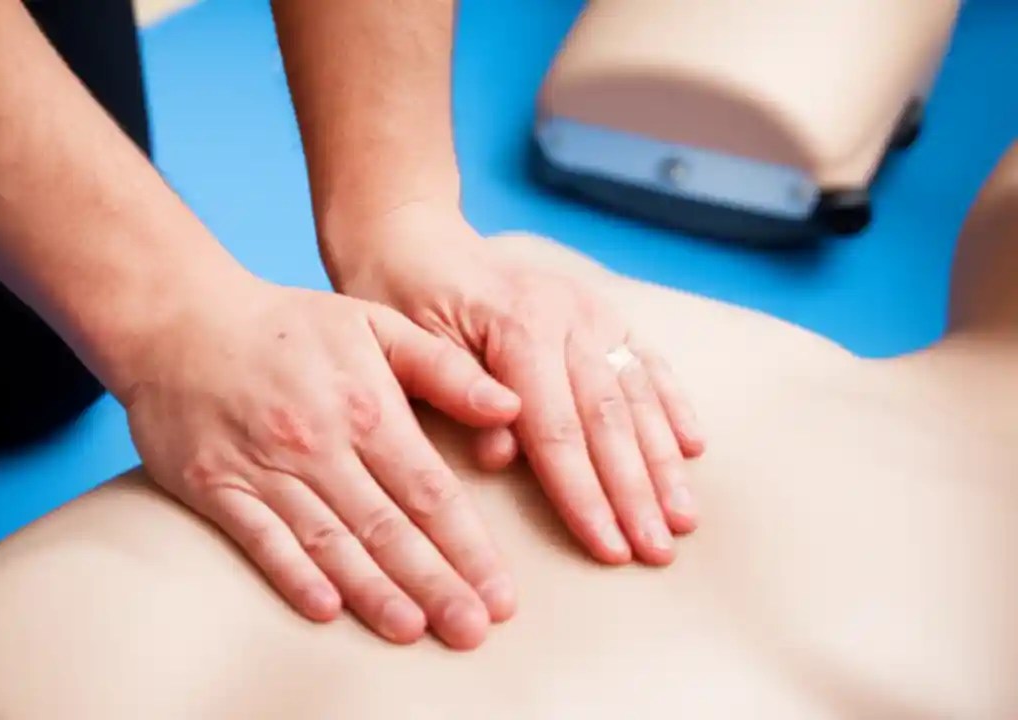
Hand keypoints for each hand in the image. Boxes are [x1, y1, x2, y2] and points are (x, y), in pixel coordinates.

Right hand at [121, 276, 521, 648]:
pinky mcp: (218, 487)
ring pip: (330, 542)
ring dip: (374, 591)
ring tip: (413, 630)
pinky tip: (326, 609)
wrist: (179, 319)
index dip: (469, 546)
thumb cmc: (289, 325)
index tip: (500, 594)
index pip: (430, 491)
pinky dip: (292, 575)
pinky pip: (261, 539)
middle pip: (387, 527)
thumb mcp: (375, 324)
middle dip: (435, 584)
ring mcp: (265, 468)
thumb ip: (444, 369)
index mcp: (366, 407)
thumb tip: (511, 405)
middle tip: (472, 631)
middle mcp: (320, 444)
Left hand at [330, 207, 705, 565]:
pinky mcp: (605, 313)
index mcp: (519, 327)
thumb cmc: (405, 301)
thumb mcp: (411, 347)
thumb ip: (459, 397)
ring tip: (683, 520)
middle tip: (658, 552)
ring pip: (637, 396)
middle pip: (608, 421)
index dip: (585, 495)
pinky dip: (672, 404)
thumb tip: (504, 457)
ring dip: (663, 462)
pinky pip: (648, 362)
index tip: (609, 548)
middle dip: (636, 493)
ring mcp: (593, 312)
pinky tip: (694, 446)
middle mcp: (569, 317)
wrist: (416, 243)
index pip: (557, 431)